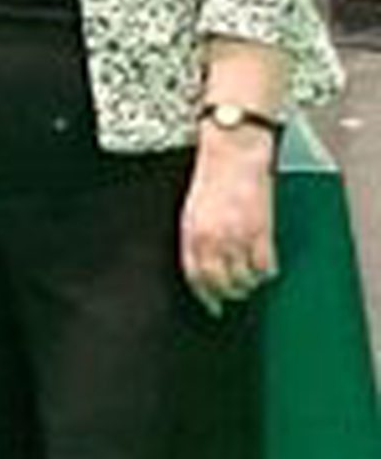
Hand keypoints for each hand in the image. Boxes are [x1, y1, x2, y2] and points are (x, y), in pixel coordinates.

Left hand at [179, 127, 275, 316]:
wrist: (233, 152)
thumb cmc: (211, 178)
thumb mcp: (191, 210)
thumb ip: (194, 239)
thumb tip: (200, 266)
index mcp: (192, 234)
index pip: (196, 277)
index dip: (205, 296)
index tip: (213, 307)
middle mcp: (212, 239)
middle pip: (221, 283)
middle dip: (228, 294)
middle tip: (236, 295)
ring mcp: (237, 237)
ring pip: (245, 279)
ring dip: (249, 284)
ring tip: (251, 280)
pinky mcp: (261, 230)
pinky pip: (265, 266)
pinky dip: (267, 272)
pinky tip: (266, 269)